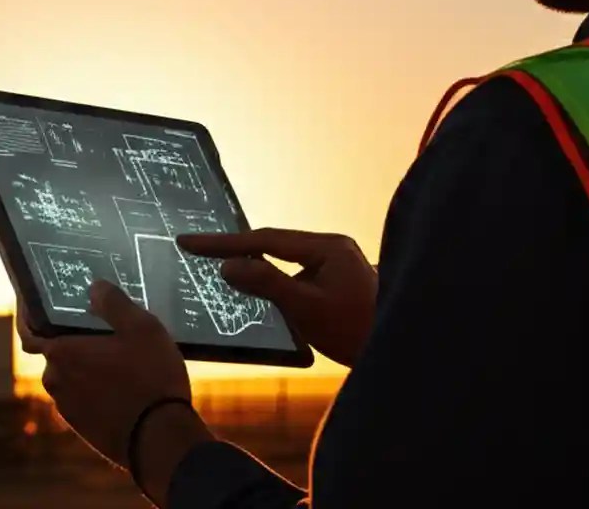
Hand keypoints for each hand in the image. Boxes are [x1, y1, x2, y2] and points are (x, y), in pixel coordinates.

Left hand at [18, 282, 214, 504]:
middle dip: (73, 339)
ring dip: (87, 365)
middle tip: (101, 328)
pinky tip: (125, 384)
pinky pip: (84, 397)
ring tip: (120, 357)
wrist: (160, 438)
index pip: (28, 329)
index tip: (32, 302)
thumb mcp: (141, 328)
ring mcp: (68, 408)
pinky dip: (96, 387)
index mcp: (62, 352)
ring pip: (72, 376)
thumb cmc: (151, 378)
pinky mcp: (83, 427)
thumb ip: (113, 303)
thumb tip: (94, 287)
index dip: (28, 314)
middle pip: (56, 351)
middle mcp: (56, 380)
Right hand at [175, 228, 376, 366]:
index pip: (265, 239)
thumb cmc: (355, 330)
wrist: (399, 348)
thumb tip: (228, 265)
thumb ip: (266, 284)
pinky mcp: (337, 281)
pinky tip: (256, 288)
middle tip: (197, 248)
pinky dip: (273, 280)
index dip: (225, 242)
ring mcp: (337, 264)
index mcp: (327, 247)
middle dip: (236, 248)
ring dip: (255, 264)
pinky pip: (296, 273)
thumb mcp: (306, 308)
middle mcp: (332, 247)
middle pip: (275, 243)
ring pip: (285, 259)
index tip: (190, 241)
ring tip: (217, 264)